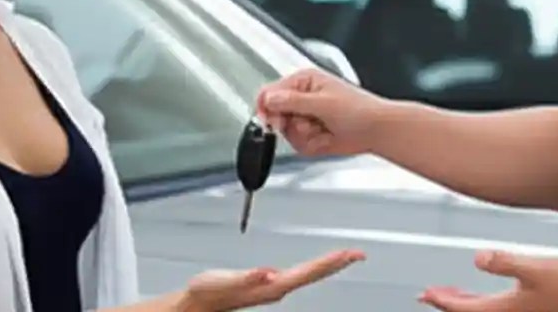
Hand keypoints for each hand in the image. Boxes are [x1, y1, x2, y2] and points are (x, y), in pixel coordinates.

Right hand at [181, 249, 364, 310]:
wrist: (199, 303)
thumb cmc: (210, 292)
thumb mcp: (224, 281)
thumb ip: (247, 277)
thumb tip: (267, 273)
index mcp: (271, 286)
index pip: (308, 272)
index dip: (329, 263)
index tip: (347, 254)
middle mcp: (277, 288)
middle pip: (314, 274)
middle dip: (336, 263)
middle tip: (358, 254)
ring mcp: (275, 288)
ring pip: (309, 275)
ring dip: (328, 265)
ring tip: (344, 257)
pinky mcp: (270, 284)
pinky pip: (300, 275)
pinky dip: (313, 268)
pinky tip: (317, 266)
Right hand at [256, 68, 386, 156]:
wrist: (376, 130)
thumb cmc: (359, 110)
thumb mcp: (323, 102)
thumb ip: (293, 101)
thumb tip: (269, 99)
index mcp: (303, 81)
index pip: (270, 93)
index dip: (267, 110)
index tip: (272, 122)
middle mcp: (301, 98)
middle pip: (274, 117)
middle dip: (291, 126)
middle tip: (309, 125)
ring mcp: (305, 117)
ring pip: (287, 134)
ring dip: (305, 136)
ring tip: (324, 129)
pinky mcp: (310, 134)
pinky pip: (298, 145)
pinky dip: (312, 145)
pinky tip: (327, 138)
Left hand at [418, 251, 557, 311]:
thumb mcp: (535, 268)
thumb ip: (505, 262)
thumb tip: (477, 258)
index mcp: (503, 309)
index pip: (462, 308)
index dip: (442, 299)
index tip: (424, 293)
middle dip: (447, 302)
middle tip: (427, 295)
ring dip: (464, 303)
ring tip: (450, 294)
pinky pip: (495, 311)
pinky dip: (482, 304)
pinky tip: (484, 296)